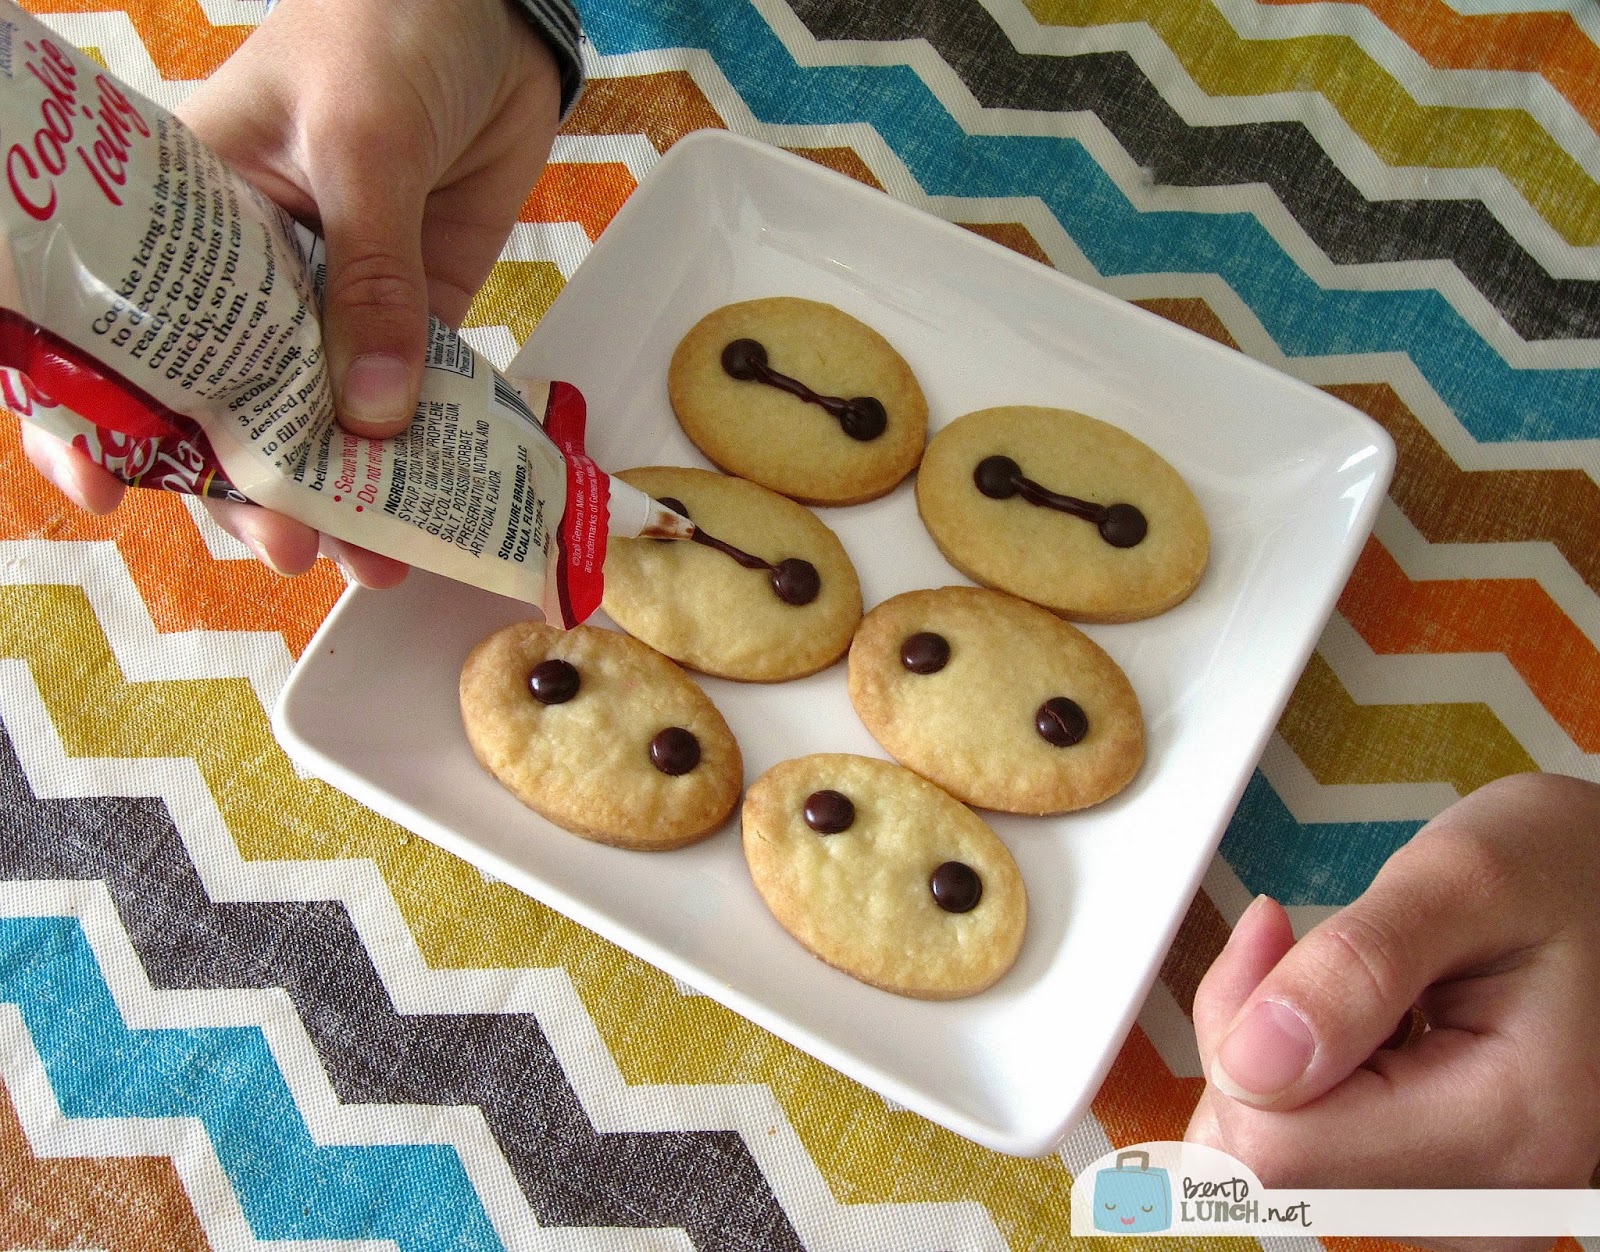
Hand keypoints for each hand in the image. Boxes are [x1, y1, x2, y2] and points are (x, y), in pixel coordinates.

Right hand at [25, 0, 562, 583]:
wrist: (490, 7)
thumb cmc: (385, 23)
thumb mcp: (361, 139)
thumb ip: (371, 275)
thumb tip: (372, 411)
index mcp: (183, 221)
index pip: (111, 330)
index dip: (91, 416)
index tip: (106, 485)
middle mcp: (248, 276)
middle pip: (222, 404)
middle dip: (244, 485)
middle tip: (283, 537)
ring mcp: (333, 300)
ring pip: (318, 420)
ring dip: (338, 492)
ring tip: (366, 556)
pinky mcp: (412, 310)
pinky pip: (406, 398)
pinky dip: (416, 457)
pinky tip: (428, 511)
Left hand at [1186, 773, 1599, 1232]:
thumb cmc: (1561, 873)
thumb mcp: (1461, 877)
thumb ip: (1353, 968)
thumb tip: (1249, 1063)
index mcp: (1506, 1130)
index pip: (1277, 1147)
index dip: (1237, 1036)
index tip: (1270, 938)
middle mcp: (1492, 1200)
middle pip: (1275, 1160)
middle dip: (1253, 1043)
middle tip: (1296, 945)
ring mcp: (1467, 1204)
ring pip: (1289, 1160)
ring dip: (1282, 1059)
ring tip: (1352, 978)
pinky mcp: (1442, 1189)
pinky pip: (1322, 1157)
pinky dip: (1309, 1079)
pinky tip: (1359, 1022)